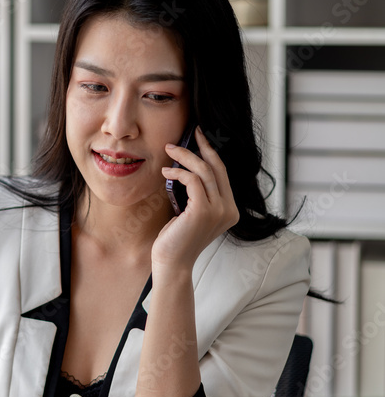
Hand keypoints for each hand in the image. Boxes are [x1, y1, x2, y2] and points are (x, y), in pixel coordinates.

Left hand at [156, 126, 239, 271]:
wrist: (171, 263)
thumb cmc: (177, 239)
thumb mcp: (192, 213)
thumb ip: (199, 195)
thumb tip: (190, 167)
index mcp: (229, 210)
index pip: (222, 174)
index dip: (212, 153)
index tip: (200, 138)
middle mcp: (229, 210)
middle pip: (217, 168)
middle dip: (203, 147)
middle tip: (190, 132)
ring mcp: (218, 211)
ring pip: (204, 171)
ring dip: (185, 156)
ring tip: (168, 150)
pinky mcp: (203, 211)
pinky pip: (192, 180)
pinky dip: (178, 172)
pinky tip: (166, 171)